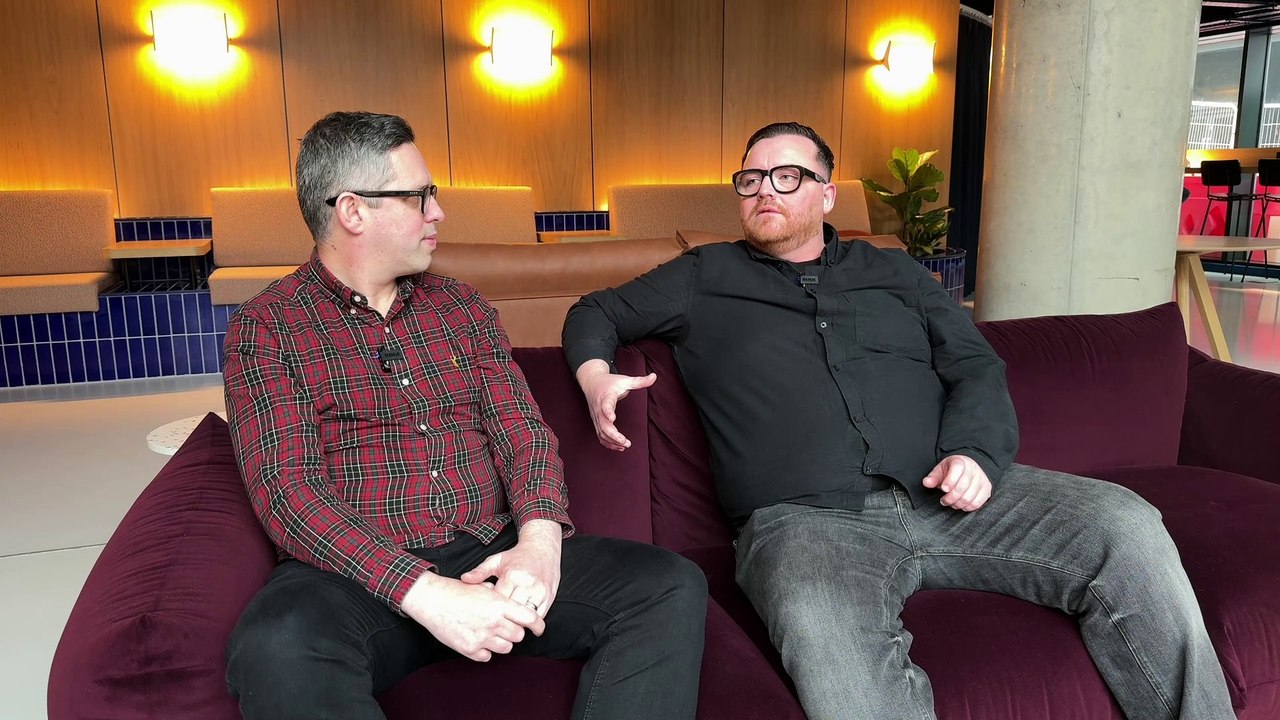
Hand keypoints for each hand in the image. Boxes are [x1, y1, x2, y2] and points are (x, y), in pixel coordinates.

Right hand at [400, 571, 543, 661]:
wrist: (431, 600)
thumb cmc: (456, 591)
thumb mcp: (483, 587)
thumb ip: (500, 596)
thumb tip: (510, 604)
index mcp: (499, 604)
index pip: (530, 618)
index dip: (538, 625)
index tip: (538, 629)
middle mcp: (493, 622)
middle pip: (518, 635)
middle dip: (515, 632)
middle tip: (505, 626)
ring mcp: (482, 637)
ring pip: (506, 648)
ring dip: (501, 642)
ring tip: (491, 633)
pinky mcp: (469, 649)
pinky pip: (487, 656)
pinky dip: (485, 650)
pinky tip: (477, 639)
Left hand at [460, 519, 562, 619]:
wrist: (543, 548)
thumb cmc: (517, 556)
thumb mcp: (496, 560)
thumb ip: (480, 572)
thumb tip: (464, 579)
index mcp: (512, 575)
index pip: (498, 602)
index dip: (490, 610)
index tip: (485, 612)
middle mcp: (527, 584)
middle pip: (512, 612)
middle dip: (503, 618)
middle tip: (495, 622)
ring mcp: (540, 591)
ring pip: (527, 617)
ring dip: (517, 622)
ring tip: (509, 623)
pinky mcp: (550, 596)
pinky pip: (539, 616)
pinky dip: (530, 621)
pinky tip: (522, 620)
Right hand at [575, 359, 656, 450]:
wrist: (592, 382)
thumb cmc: (609, 382)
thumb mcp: (625, 380)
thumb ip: (640, 381)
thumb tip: (654, 376)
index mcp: (606, 397)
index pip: (605, 405)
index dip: (608, 412)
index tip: (612, 418)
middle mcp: (599, 408)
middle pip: (602, 424)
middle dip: (613, 435)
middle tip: (625, 442)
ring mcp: (596, 417)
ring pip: (601, 432)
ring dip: (612, 441)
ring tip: (625, 445)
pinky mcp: (596, 422)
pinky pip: (600, 435)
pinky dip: (608, 443)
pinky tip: (619, 447)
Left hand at [921, 455, 991, 511]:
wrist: (969, 468)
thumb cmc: (953, 471)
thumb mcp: (941, 470)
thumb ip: (933, 477)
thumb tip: (926, 483)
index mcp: (961, 462)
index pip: (957, 469)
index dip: (950, 480)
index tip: (943, 489)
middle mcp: (973, 470)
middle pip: (962, 486)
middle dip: (950, 497)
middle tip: (943, 500)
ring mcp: (982, 479)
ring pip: (969, 496)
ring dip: (957, 504)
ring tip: (951, 503)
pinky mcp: (986, 489)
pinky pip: (978, 502)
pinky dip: (968, 507)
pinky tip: (961, 505)